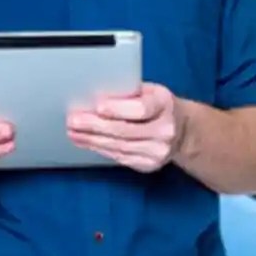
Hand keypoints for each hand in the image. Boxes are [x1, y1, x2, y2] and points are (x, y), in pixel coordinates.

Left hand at [66, 83, 183, 172]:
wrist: (182, 129)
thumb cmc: (156, 104)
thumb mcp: (148, 90)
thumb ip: (126, 92)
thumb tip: (93, 94)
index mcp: (165, 104)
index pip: (141, 109)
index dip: (118, 108)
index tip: (97, 106)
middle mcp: (166, 130)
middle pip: (125, 130)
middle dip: (95, 126)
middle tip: (73, 121)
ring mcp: (159, 150)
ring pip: (120, 146)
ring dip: (92, 140)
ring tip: (73, 132)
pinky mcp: (150, 164)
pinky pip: (120, 157)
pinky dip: (100, 149)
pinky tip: (86, 142)